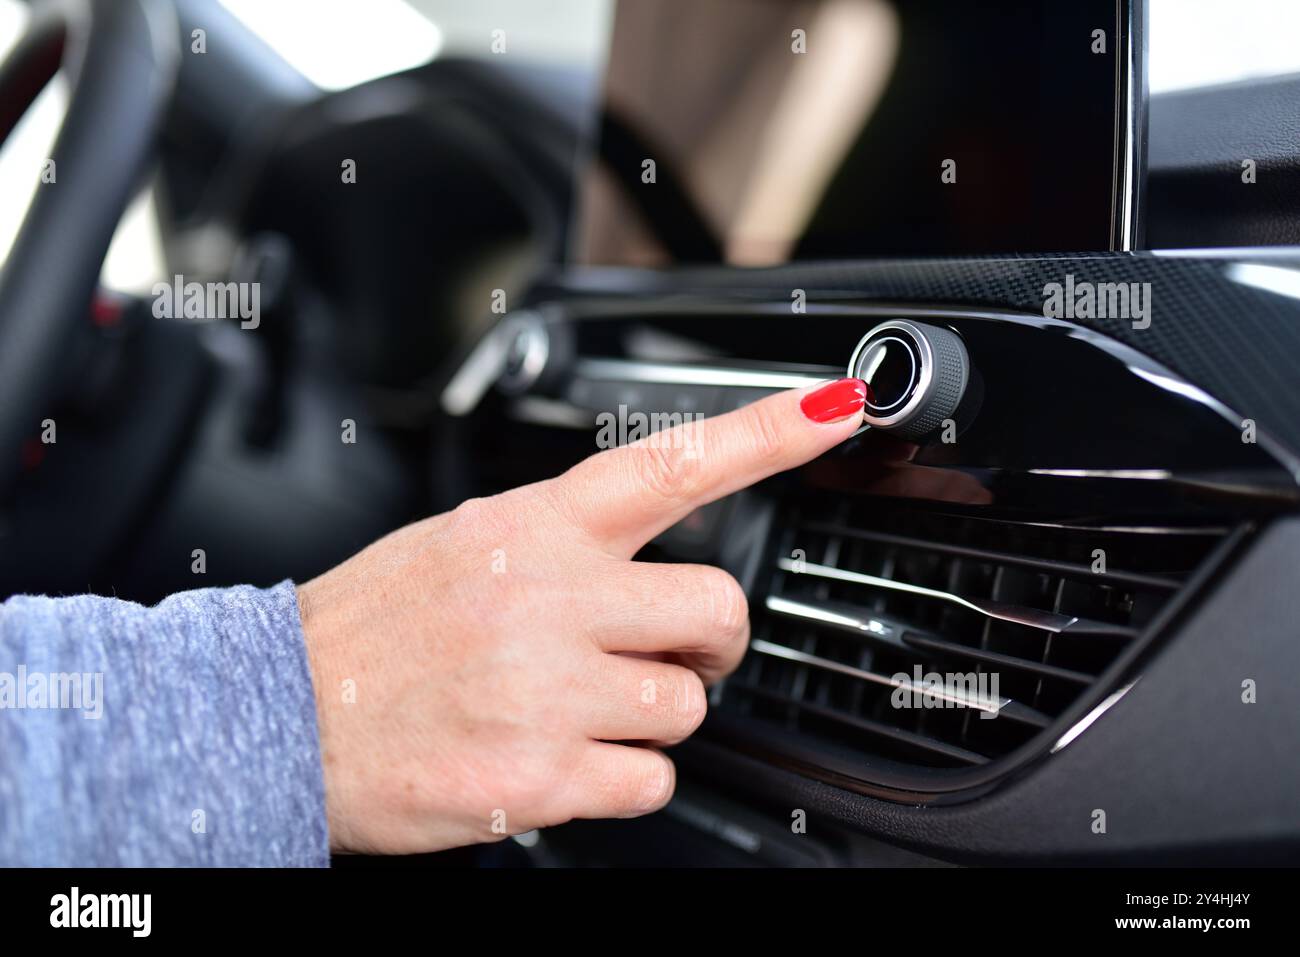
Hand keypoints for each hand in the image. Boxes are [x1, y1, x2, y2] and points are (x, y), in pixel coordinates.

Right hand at [297, 378, 867, 853]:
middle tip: (672, 654)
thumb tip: (641, 555)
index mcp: (533, 528)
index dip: (770, 432)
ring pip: (687, 705)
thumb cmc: (371, 628)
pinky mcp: (539, 775)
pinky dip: (622, 779)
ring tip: (575, 710)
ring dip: (651, 715)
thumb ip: (557, 542)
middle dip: (711, 642)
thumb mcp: (461, 542)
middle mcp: (549, 598)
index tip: (836, 410)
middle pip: (719, 609)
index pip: (675, 463)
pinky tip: (560, 760)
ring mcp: (547, 688)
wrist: (276, 715)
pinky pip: (650, 780)